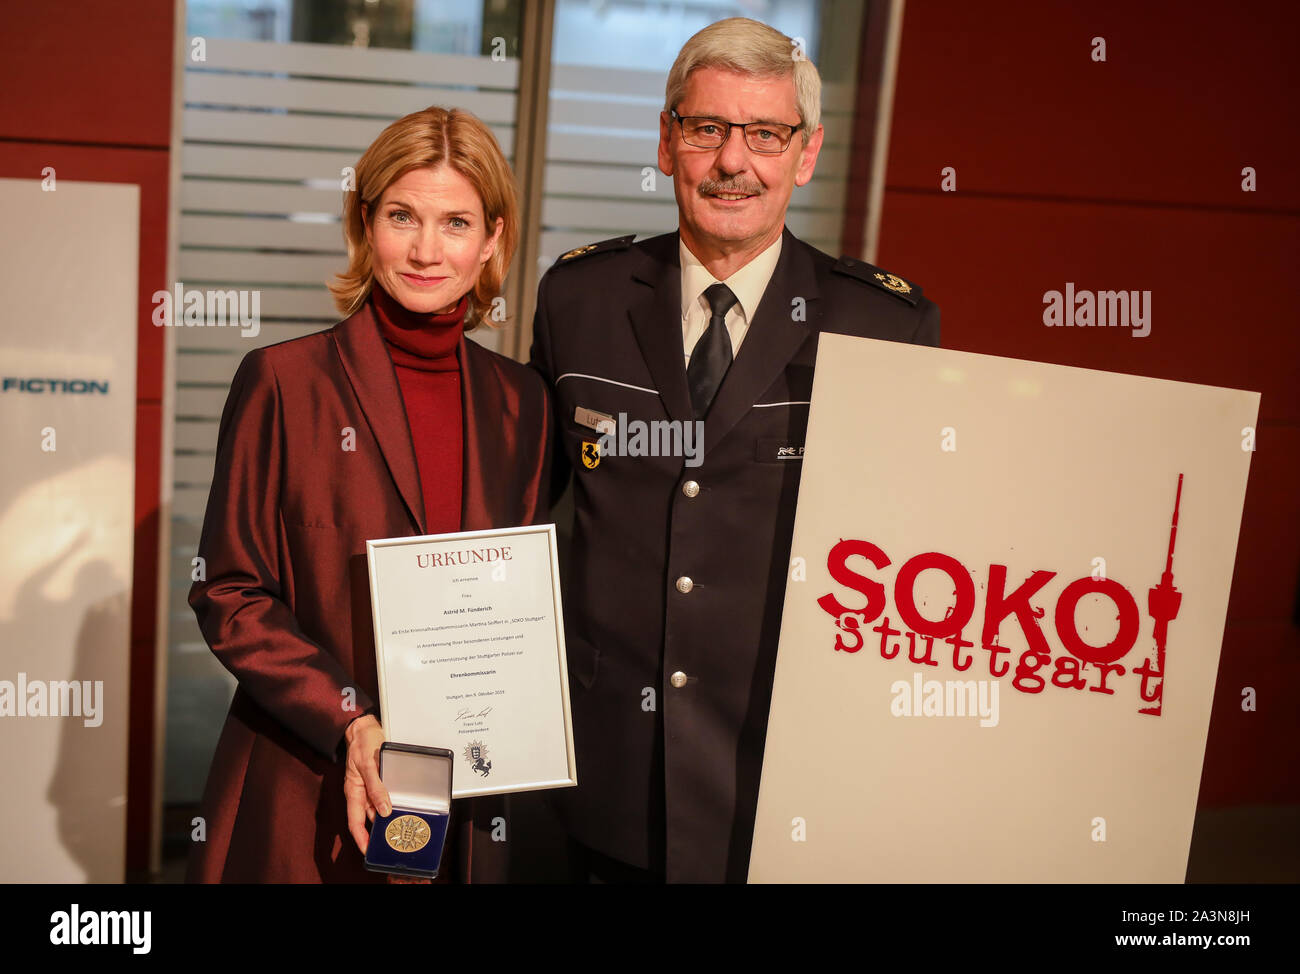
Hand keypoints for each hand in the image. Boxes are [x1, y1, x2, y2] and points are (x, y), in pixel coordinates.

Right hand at [343, 714, 390, 854]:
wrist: (364, 725)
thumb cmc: (362, 742)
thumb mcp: (368, 764)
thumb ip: (376, 787)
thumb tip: (383, 810)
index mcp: (354, 791)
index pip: (355, 821)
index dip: (361, 838)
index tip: (369, 850)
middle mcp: (361, 791)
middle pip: (369, 817)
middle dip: (377, 831)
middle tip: (391, 842)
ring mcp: (371, 786)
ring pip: (378, 807)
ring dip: (387, 817)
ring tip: (401, 827)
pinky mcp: (380, 779)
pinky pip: (385, 795)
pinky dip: (392, 802)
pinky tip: (403, 806)